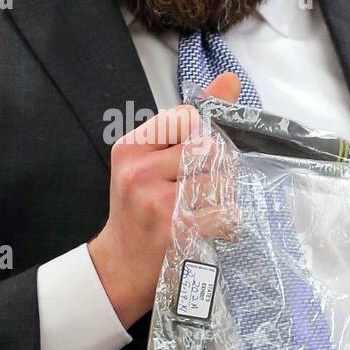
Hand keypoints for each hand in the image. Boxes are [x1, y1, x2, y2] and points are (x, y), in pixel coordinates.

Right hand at [88, 72, 241, 327]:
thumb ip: (187, 123)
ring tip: (204, 209)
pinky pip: (226, 211)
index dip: (203, 134)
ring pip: (221, 178)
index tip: (195, 157)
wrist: (120, 268)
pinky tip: (210, 227)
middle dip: (218, 167)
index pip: (187, 116)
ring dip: (224, 196)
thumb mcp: (150, 162)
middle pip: (209, 147)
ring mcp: (158, 200)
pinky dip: (227, 221)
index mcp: (130, 148)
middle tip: (202, 188)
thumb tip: (230, 81)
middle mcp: (140, 171)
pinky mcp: (177, 227)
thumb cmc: (138, 211)